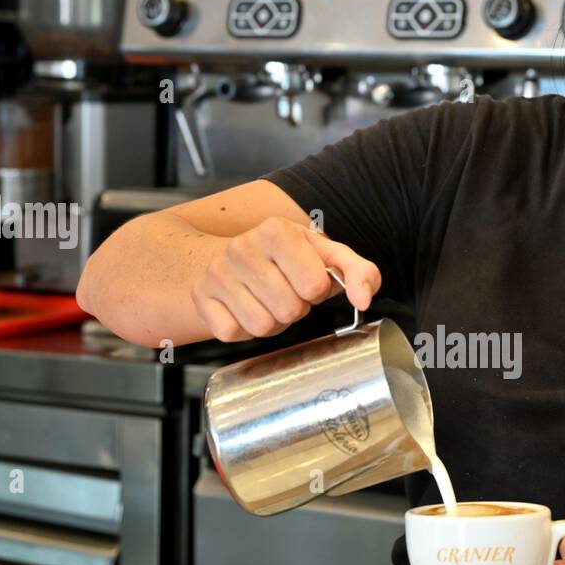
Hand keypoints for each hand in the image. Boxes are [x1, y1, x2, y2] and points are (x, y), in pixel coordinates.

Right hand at [191, 219, 380, 342]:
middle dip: (294, 309)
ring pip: (261, 326)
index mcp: (277, 231)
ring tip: (267, 300)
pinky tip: (245, 308)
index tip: (307, 280)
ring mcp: (217, 273)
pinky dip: (244, 329)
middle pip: (289, 309)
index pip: (314, 285)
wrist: (234, 255)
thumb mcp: (329, 256)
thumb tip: (363, 300)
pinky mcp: (201, 298)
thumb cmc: (289, 258)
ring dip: (272, 322)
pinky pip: (231, 333)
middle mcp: (242, 248)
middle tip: (286, 292)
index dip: (317, 291)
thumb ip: (360, 273)